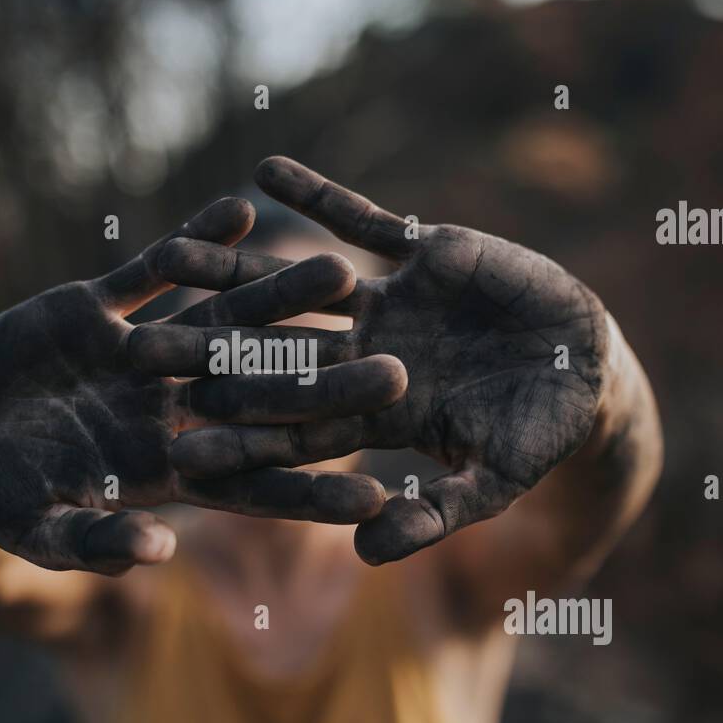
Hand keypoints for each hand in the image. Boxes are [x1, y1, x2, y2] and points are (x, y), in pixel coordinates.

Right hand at [0, 197, 407, 574]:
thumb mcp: (40, 532)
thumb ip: (96, 542)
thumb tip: (159, 551)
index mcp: (167, 469)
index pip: (252, 482)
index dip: (310, 491)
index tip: (377, 495)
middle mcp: (169, 408)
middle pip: (260, 394)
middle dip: (325, 384)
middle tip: (397, 372)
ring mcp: (140, 354)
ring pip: (223, 321)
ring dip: (278, 298)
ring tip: (341, 270)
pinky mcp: (100, 309)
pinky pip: (155, 270)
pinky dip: (194, 241)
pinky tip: (241, 208)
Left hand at [131, 159, 608, 564]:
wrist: (586, 368)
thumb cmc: (538, 436)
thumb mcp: (493, 482)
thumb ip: (432, 513)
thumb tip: (364, 555)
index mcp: (370, 414)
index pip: (293, 429)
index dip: (239, 435)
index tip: (179, 443)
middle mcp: (361, 355)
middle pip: (270, 352)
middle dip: (206, 349)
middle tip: (136, 344)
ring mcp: (383, 301)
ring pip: (294, 282)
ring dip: (235, 266)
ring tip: (170, 248)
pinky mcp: (416, 251)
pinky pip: (358, 216)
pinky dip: (318, 194)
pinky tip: (266, 167)